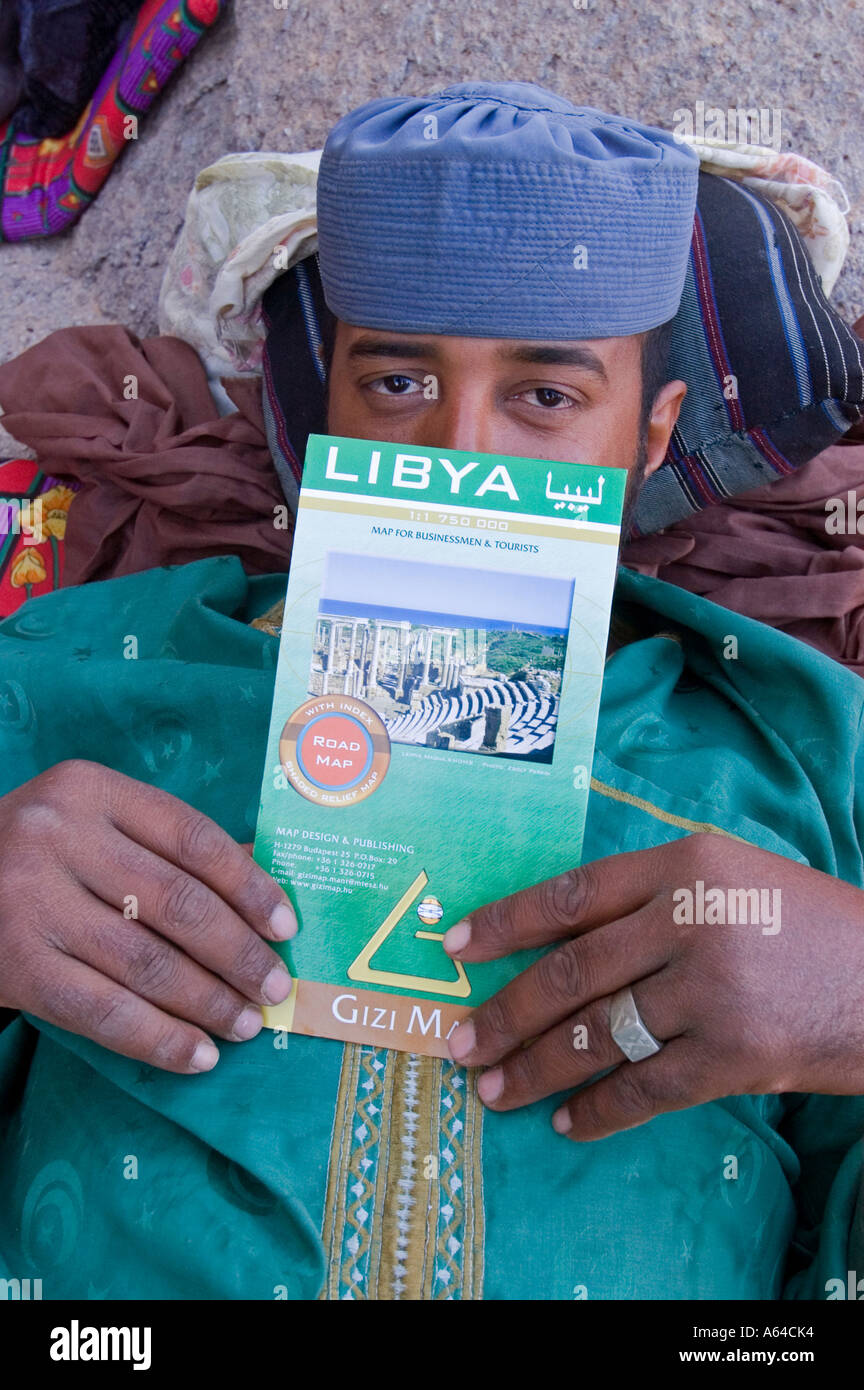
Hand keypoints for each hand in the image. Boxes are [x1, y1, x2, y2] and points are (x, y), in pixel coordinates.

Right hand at [0, 760, 295, 1072]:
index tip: (286, 927)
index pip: (194, 839)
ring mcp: (32, 903)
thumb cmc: (41, 853)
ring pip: (146, 963)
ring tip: (247, 1024)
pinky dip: (160, 1039)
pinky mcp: (15, 965)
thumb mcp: (97, 824)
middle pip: (177, 903)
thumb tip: (263, 887)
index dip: (250, 886)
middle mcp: (59, 838)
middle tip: (275, 987)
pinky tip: (198, 1055)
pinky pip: (104, 1012)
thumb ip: (170, 847)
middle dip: (239, 954)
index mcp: (92, 791)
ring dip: (208, 1002)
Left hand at [443, 834, 863, 1138]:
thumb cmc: (802, 924)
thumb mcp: (729, 878)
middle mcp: (691, 921)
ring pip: (596, 1034)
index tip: (453, 947)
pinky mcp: (735, 1056)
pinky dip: (597, 1110)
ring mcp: (712, 991)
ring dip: (534, 1067)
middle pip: (571, 972)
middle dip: (504, 1012)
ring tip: (493, 1089)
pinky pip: (644, 1089)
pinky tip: (565, 1121)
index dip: (505, 921)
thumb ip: (650, 897)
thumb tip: (552, 940)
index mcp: (684, 865)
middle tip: (459, 1041)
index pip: (572, 894)